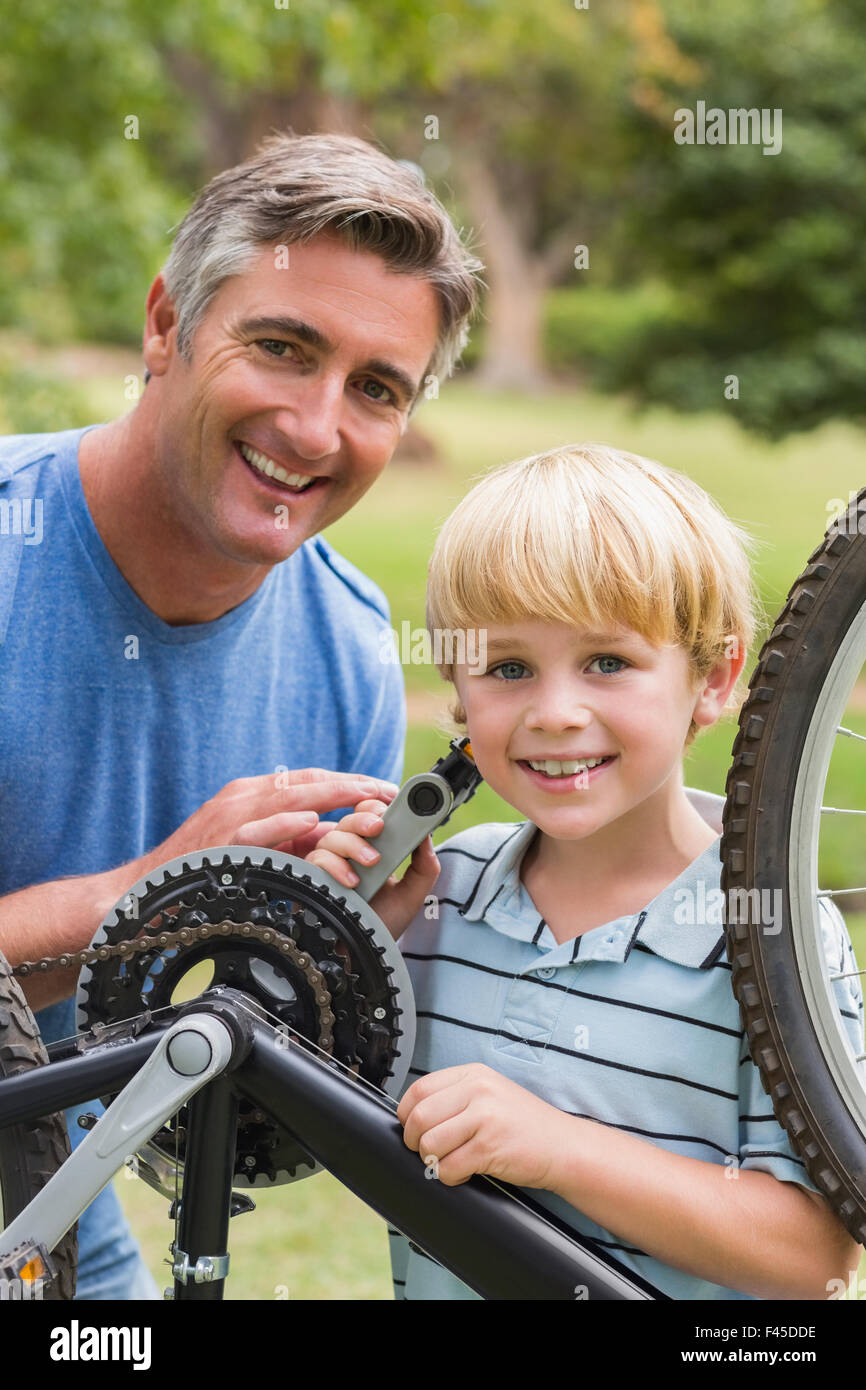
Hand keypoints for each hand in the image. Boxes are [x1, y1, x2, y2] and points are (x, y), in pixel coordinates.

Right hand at [145, 769, 399, 867]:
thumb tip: (328, 833)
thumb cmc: (200, 868)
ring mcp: (230, 817)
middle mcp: (243, 797)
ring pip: (290, 799)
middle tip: (389, 796)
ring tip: (369, 808)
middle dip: (353, 788)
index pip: (309, 780)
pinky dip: (285, 823)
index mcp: (251, 795)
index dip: (349, 783)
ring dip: (333, 803)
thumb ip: (283, 835)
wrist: (145, 889)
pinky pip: (257, 830)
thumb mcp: (248, 842)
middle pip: (307, 783)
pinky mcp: (220, 841)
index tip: (383, 789)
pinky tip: (313, 822)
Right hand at [306, 800, 439, 937]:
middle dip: (364, 819)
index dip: (375, 808)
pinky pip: (317, 860)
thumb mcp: (413, 894)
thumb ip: (425, 866)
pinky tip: (352, 882)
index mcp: (372, 850)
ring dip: (353, 845)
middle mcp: (348, 854)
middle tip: (379, 827)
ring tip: (372, 863)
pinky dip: (335, 866)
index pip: (368, 816)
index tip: (389, 809)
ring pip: (332, 837)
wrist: (365, 956)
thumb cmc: (384, 925)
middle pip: (348, 820)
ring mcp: (330, 866)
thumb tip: (427, 835)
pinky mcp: (314, 881)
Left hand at [397, 1063, 570, 1188]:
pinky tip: (467, 1171)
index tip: (414, 1130)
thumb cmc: (525, 1125)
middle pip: (419, 1117)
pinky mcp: (489, 1146)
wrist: (564, 1146)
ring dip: (433, 1161)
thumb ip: (456, 1098)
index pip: (419, 1089)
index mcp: (473, 1074)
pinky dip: (450, 1176)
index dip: (407, 1115)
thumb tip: (413, 1118)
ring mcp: (484, 1117)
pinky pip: (448, 1167)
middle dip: (416, 1142)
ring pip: (429, 1144)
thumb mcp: (490, 1095)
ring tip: (452, 1161)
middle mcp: (478, 1090)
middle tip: (429, 1152)